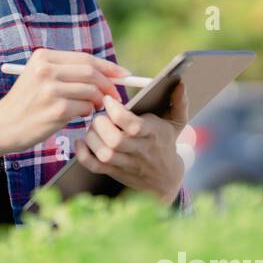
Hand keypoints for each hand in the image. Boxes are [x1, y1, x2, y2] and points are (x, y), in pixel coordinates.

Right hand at [0, 48, 127, 154]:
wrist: (2, 126)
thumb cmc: (24, 104)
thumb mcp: (38, 77)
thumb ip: (66, 72)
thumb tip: (104, 73)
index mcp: (43, 57)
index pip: (85, 58)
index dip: (108, 67)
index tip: (123, 74)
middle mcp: (47, 70)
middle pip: (92, 72)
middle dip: (108, 84)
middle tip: (115, 95)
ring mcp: (51, 90)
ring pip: (91, 91)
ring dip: (97, 101)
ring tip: (91, 107)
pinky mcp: (57, 109)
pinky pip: (85, 108)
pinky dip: (87, 113)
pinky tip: (78, 116)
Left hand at [75, 81, 187, 203]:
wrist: (165, 179)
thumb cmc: (166, 143)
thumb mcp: (177, 122)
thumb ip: (179, 102)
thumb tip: (180, 84)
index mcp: (154, 133)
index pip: (133, 125)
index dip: (116, 111)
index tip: (108, 100)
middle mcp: (140, 150)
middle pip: (116, 140)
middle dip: (101, 124)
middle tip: (98, 115)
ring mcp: (126, 163)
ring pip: (104, 153)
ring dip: (92, 137)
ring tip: (93, 128)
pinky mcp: (114, 172)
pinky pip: (94, 166)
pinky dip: (83, 154)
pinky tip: (81, 142)